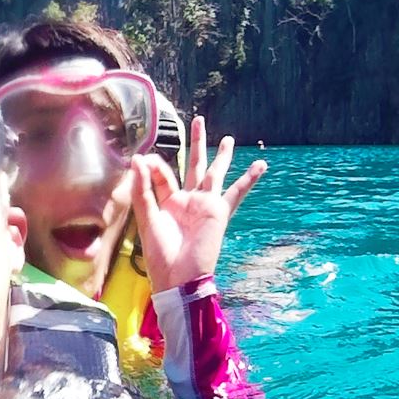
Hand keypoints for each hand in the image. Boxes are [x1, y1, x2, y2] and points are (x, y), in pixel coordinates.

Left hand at [125, 116, 266, 291]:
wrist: (178, 277)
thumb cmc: (159, 253)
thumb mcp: (146, 217)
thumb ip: (142, 188)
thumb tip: (138, 158)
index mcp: (165, 201)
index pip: (162, 174)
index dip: (153, 166)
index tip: (143, 160)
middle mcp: (186, 200)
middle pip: (192, 165)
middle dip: (195, 144)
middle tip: (199, 121)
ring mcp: (204, 204)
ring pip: (214, 173)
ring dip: (221, 155)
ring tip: (229, 138)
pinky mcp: (219, 212)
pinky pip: (236, 192)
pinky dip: (248, 179)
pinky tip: (260, 165)